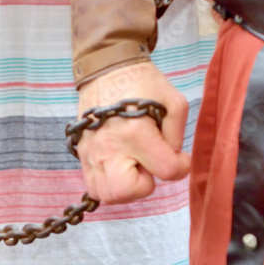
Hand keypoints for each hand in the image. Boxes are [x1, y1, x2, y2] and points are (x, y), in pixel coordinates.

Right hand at [76, 62, 190, 204]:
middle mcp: (111, 147)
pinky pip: (93, 186)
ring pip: (107, 194)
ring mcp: (92, 152)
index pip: (167, 170)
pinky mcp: (82, 154)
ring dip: (125, 188)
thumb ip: (177, 136)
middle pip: (126, 192)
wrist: (106, 70)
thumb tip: (170, 158)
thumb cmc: (143, 84)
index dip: (181, 166)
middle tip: (148, 164)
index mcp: (137, 132)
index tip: (180, 157)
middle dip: (144, 185)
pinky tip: (120, 167)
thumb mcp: (174, 103)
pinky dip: (109, 184)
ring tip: (132, 166)